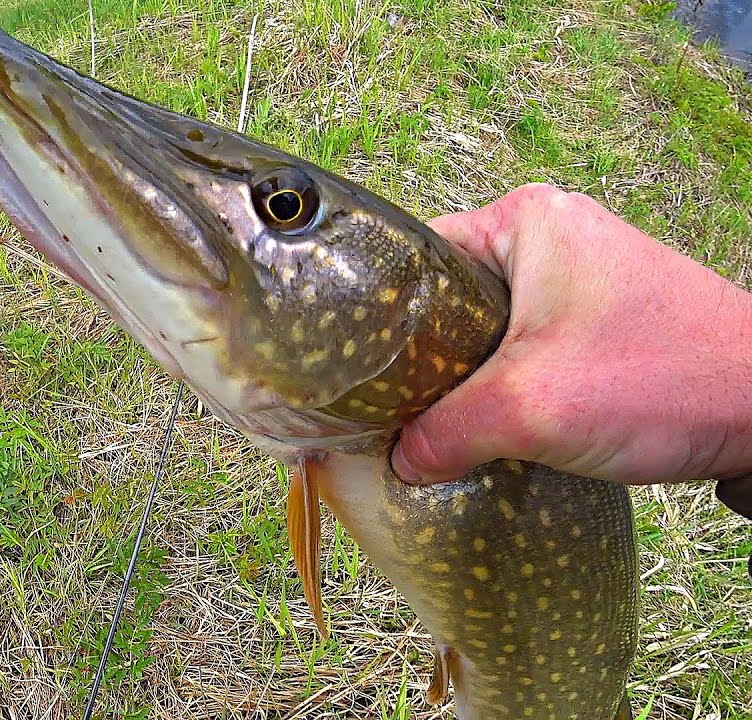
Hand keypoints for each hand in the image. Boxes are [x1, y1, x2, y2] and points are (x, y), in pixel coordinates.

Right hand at [390, 183, 751, 490]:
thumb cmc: (660, 379)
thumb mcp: (528, 409)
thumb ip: (444, 433)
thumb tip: (397, 461)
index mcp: (526, 219)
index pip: (417, 260)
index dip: (381, 320)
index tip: (356, 376)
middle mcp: (552, 234)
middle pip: (450, 298)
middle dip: (426, 361)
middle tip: (398, 412)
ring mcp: (584, 275)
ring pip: (491, 329)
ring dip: (470, 380)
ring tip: (442, 426)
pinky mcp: (606, 317)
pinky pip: (530, 346)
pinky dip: (511, 384)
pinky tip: (498, 427)